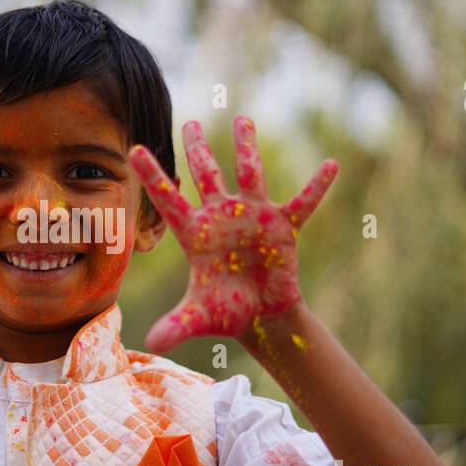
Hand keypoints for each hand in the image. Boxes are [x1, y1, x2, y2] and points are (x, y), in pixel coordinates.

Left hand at [128, 117, 337, 352]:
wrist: (260, 316)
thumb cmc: (226, 311)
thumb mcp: (199, 318)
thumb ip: (175, 326)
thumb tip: (152, 346)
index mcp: (196, 234)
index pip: (169, 200)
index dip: (153, 175)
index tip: (134, 148)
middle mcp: (222, 217)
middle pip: (206, 175)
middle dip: (197, 148)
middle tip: (189, 122)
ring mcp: (253, 216)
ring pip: (248, 173)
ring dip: (246, 147)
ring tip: (241, 119)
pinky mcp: (282, 225)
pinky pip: (303, 202)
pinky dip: (317, 186)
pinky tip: (330, 165)